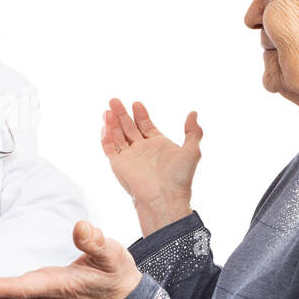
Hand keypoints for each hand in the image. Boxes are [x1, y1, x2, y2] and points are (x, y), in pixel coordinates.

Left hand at [0, 220, 143, 298]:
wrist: (123, 298)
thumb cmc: (116, 275)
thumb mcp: (113, 256)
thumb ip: (97, 243)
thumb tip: (80, 227)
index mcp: (57, 286)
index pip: (21, 288)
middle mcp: (43, 294)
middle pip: (2, 296)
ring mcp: (40, 294)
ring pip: (2, 296)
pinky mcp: (38, 289)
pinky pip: (7, 292)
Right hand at [101, 98, 201, 235]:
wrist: (164, 197)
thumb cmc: (179, 177)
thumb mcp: (192, 150)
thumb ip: (193, 131)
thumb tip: (193, 113)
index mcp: (157, 145)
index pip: (145, 125)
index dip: (141, 114)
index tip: (137, 103)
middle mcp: (142, 150)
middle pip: (129, 127)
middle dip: (122, 113)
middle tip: (114, 100)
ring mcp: (129, 157)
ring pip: (117, 135)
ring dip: (112, 122)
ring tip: (108, 109)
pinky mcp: (118, 164)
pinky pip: (109, 148)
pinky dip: (106, 137)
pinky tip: (105, 125)